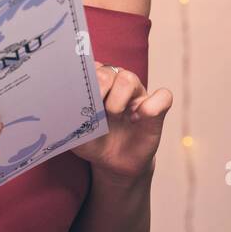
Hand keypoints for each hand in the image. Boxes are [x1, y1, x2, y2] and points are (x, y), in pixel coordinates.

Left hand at [71, 61, 172, 180]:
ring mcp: (137, 93)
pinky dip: (151, 107)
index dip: (84, 81)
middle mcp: (115, 82)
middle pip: (107, 72)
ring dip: (118, 100)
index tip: (79, 98)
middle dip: (98, 92)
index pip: (89, 68)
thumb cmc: (94, 142)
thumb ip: (70, 115)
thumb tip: (67, 101)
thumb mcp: (76, 132)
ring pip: (128, 79)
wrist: (113, 163)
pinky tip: (137, 120)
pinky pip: (163, 96)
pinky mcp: (156, 106)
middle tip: (96, 113)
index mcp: (95, 83)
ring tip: (114, 117)